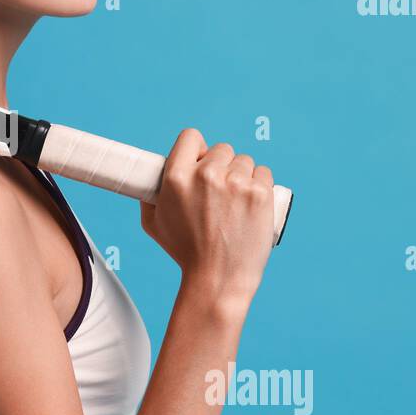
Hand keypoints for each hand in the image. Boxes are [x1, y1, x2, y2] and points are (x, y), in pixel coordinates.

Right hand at [140, 128, 273, 306]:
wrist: (218, 278)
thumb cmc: (186, 252)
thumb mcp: (153, 222)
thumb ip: (151, 193)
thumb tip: (153, 174)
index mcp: (177, 177)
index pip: (191, 136)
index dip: (197, 149)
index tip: (201, 162)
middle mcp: (206, 175)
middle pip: (221, 149)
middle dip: (222, 166)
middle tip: (220, 193)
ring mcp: (236, 184)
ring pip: (244, 161)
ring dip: (242, 176)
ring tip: (236, 203)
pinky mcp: (260, 194)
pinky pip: (264, 173)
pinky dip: (260, 185)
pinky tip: (252, 203)